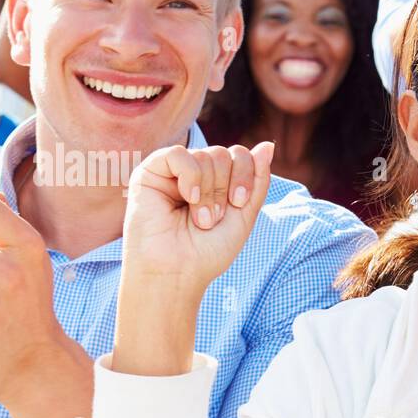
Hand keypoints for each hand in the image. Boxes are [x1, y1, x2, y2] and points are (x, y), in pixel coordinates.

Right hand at [121, 141, 273, 295]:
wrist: (177, 272)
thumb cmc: (208, 251)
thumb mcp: (244, 215)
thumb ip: (257, 181)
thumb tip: (268, 145)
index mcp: (216, 182)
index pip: (240, 155)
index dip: (245, 176)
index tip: (239, 204)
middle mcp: (194, 173)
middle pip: (224, 153)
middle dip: (225, 187)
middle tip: (213, 218)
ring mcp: (172, 172)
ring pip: (204, 154)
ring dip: (209, 192)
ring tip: (200, 219)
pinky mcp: (149, 172)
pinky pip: (178, 154)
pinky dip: (190, 177)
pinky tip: (188, 198)